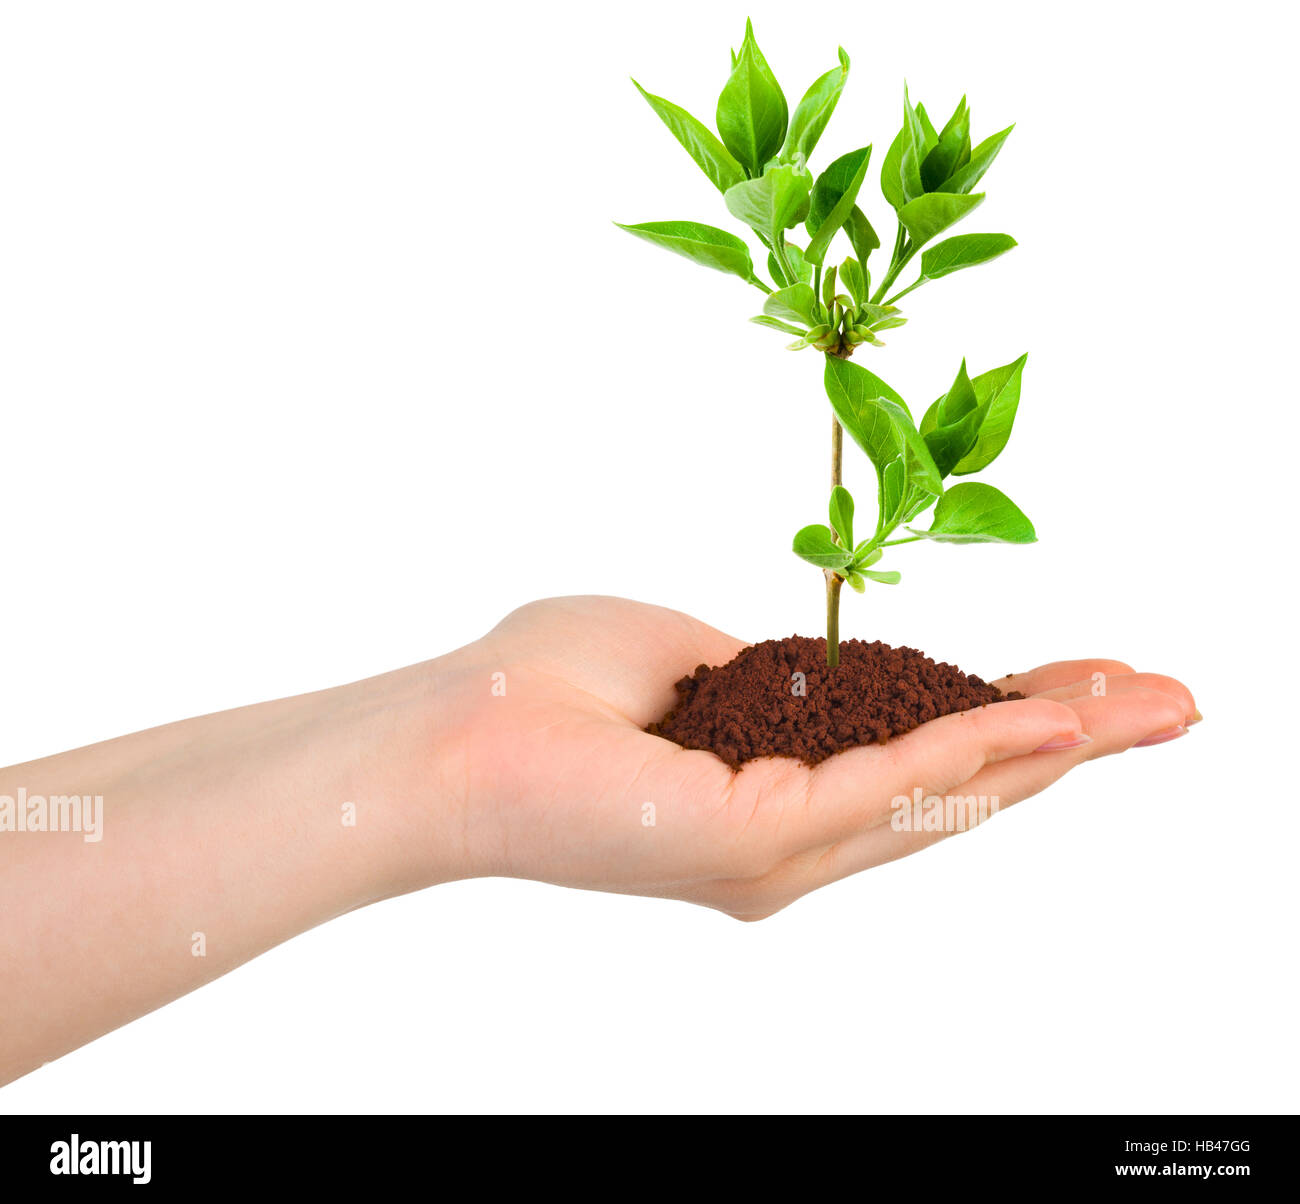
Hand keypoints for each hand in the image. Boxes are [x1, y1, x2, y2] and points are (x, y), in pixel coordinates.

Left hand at [425, 596, 1196, 919]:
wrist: (447, 735)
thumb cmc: (547, 689)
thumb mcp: (697, 662)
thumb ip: (775, 674)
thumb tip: (831, 665)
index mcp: (774, 791)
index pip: (919, 755)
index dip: (1010, 715)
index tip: (1090, 678)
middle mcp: (790, 839)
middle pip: (957, 785)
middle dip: (1069, 737)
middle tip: (1172, 702)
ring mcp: (778, 849)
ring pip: (948, 790)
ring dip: (1057, 741)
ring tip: (1153, 705)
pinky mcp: (756, 838)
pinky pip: (892, 781)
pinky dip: (980, 741)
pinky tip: (1057, 715)